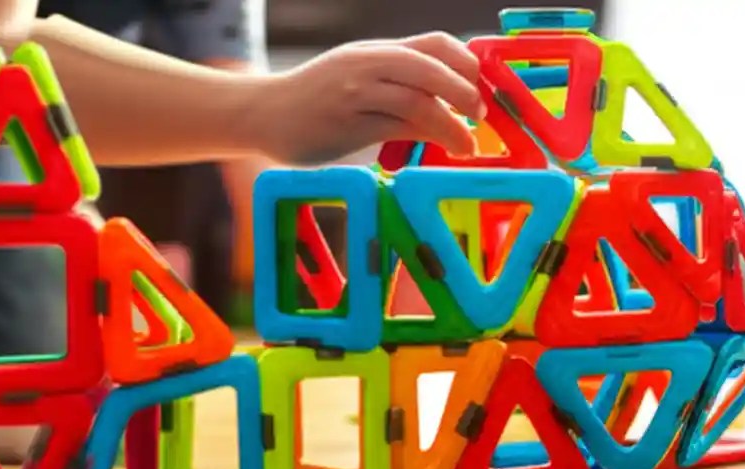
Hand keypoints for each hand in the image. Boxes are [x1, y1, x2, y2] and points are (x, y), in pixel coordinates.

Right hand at [253, 32, 486, 164]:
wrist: (261, 113)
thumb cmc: (316, 102)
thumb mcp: (360, 83)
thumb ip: (400, 88)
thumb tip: (451, 109)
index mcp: (376, 51)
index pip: (435, 44)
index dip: (467, 63)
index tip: (482, 88)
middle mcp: (368, 64)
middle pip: (431, 66)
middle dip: (466, 90)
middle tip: (482, 115)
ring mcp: (356, 92)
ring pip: (418, 99)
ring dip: (453, 124)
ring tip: (468, 145)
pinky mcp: (347, 123)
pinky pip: (398, 127)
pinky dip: (429, 137)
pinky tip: (444, 149)